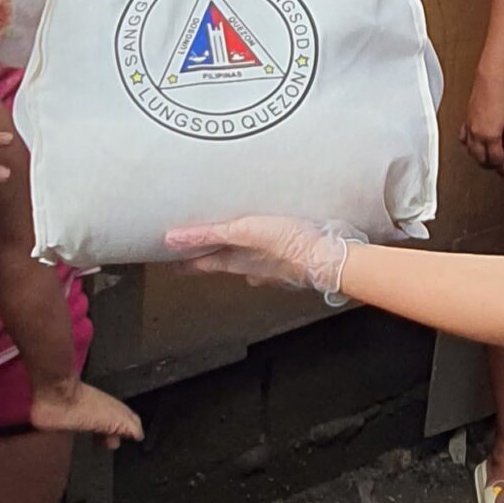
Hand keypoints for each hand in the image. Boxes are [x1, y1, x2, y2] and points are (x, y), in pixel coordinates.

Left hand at [166, 215, 362, 300]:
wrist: (330, 258)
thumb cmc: (290, 245)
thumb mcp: (243, 231)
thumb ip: (208, 235)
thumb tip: (173, 240)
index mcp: (237, 263)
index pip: (204, 264)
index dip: (187, 262)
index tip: (173, 264)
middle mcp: (253, 270)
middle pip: (225, 265)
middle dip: (211, 260)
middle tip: (198, 257)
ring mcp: (274, 271)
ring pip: (249, 265)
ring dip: (239, 258)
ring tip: (234, 248)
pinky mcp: (293, 264)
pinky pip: (272, 261)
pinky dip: (266, 256)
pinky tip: (274, 249)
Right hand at [461, 68, 503, 173]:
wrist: (490, 81)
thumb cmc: (503, 97)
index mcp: (491, 136)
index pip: (496, 160)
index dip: (502, 169)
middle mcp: (477, 135)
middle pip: (482, 160)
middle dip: (491, 165)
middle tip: (499, 166)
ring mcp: (470, 128)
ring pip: (471, 152)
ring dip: (480, 157)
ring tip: (488, 157)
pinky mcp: (466, 121)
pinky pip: (464, 139)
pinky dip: (469, 145)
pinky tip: (474, 145)